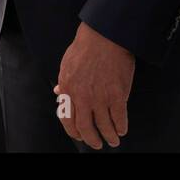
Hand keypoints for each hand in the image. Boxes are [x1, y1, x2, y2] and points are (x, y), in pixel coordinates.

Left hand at [53, 23, 135, 149]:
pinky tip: (122, 129)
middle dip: (92, 140)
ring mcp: (100, 97)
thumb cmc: (85, 47)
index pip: (67, 120)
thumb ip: (63, 82)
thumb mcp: (67, 64)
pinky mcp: (117, 95)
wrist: (104, 35)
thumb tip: (57, 94)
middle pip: (85, 128)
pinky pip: (119, 118)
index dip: (74, 132)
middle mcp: (82, 97)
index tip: (81, 135)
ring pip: (104, 127)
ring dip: (109, 137)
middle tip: (97, 144)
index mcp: (68, 89)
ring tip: (113, 141)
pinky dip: (121, 127)